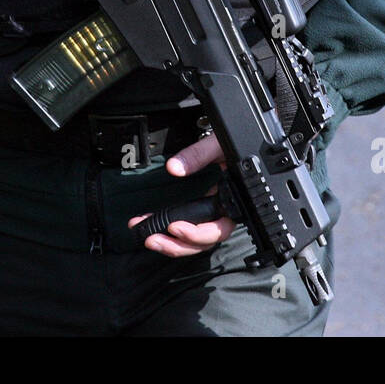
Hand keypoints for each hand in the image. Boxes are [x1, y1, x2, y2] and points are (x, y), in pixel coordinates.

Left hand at [128, 134, 235, 256]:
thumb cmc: (233, 142)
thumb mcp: (219, 144)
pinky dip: (169, 234)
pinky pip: (186, 231)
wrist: (236, 138)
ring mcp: (210, 213)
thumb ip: (199, 154)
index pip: (220, 228)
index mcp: (234, 200)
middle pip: (204, 242)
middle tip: (153, 239)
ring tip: (149, 238)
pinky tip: (151, 228)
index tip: (175, 227)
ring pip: (195, 242)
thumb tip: (175, 168)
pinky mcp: (198, 211)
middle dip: (178, 245)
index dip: (197, 234)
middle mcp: (223, 211)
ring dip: (171, 244)